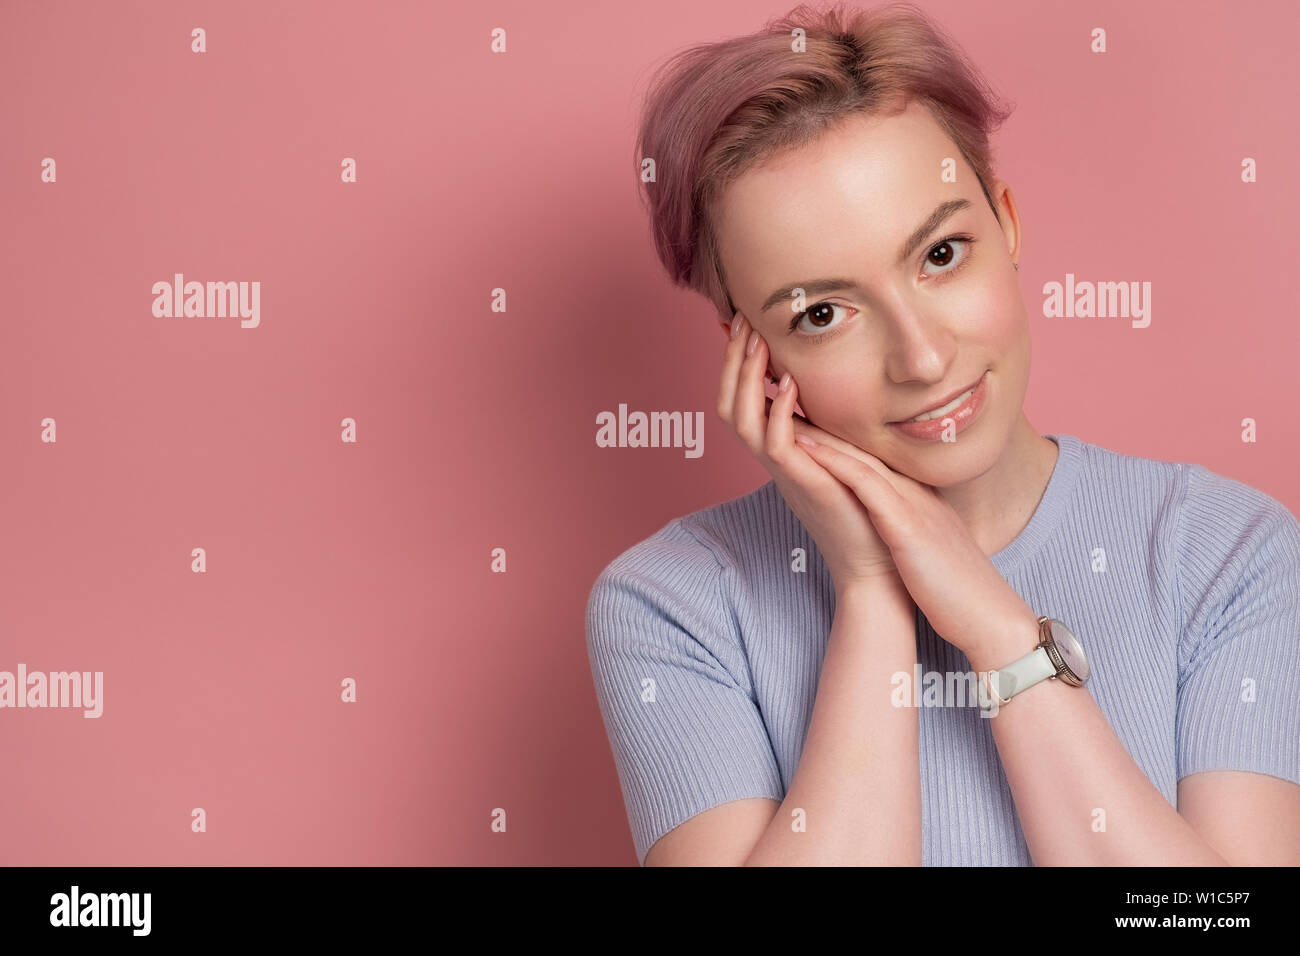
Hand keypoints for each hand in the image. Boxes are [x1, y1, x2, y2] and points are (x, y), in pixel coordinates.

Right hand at [717, 313, 900, 594]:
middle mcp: (775, 460)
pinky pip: (774, 444)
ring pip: (741, 419)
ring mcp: (785, 472)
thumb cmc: (874, 512)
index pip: (743, 400)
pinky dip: (777, 410)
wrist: (880, 566)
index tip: (749, 324)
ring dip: (746, 376)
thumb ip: (840, 424)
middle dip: (732, 359)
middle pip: (729, 404)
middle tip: (741, 319)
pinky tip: (789, 382)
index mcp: (783, 451)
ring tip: (757, 340)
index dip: (739, 363)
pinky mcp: (803, 484)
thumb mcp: (851, 455)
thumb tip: (853, 388)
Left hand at [786, 399, 1035, 661]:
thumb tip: (886, 531)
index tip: (800, 421)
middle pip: (862, 448)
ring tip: (781, 409)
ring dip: (819, 431)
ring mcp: (913, 508)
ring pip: (860, 457)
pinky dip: (835, 463)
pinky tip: (806, 446)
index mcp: (918, 500)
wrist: (990, 617)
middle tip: (782, 397)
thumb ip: (907, 533)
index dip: (835, 437)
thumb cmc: (957, 593)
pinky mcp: (908, 530)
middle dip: (820, 423)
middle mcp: (915, 494)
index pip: (871, 460)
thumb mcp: (927, 552)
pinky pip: (867, 486)